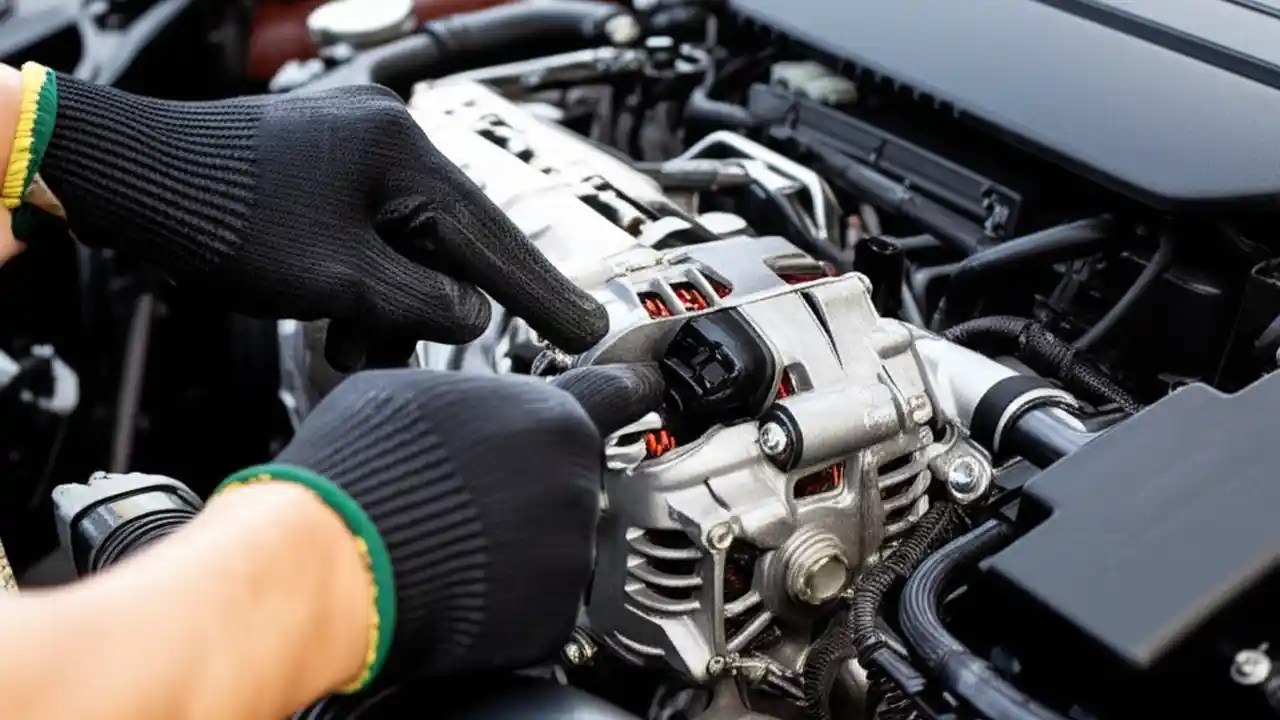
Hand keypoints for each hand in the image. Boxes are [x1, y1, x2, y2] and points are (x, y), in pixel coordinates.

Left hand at [36, 76, 607, 364]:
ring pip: (406, 248)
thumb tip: (470, 315)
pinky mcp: (326, 172)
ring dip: (387, 304)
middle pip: (447, 244)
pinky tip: (333, 317)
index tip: (585, 326)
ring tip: (347, 340)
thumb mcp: (338, 279)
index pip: (494, 237)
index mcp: (402, 154)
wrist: (129, 177)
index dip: (542, 292)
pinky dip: (361, 284)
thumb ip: (422, 304)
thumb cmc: (221, 215)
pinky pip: (370, 237)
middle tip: (423, 347)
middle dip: (430, 308)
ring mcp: (354, 153)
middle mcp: (387, 142)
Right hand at [267, 364, 663, 676]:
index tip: (652, 384)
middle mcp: (575, 484)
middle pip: (567, 477)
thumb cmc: (357, 472)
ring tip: (451, 537)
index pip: (618, 392)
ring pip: (554, 541)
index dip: (633, 386)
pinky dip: (506, 596)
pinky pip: (538, 600)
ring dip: (516, 540)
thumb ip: (470, 397)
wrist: (332, 565)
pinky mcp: (553, 620)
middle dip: (527, 483)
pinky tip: (459, 577)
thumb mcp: (409, 392)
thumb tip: (470, 406)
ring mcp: (569, 557)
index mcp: (550, 417)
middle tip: (465, 493)